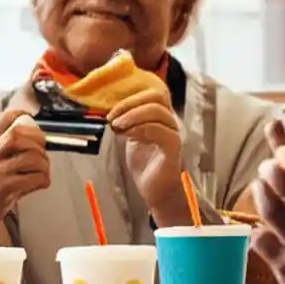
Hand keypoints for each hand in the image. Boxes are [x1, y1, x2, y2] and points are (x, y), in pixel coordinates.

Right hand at [0, 110, 50, 228]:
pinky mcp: (5, 188)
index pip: (0, 122)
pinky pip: (36, 178)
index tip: (27, 116)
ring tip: (42, 171)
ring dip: (44, 165)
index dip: (16, 115)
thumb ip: (9, 148)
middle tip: (41, 152)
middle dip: (37, 142)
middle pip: (18, 135)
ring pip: (32, 157)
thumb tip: (36, 135)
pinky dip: (44, 180)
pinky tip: (40, 183)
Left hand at [106, 83, 187, 223]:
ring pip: (158, 111)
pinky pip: (162, 131)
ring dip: (133, 116)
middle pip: (156, 96)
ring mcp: (173, 133)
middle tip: (112, 118)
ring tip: (117, 127)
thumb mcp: (131, 137)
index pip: (151, 93)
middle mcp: (169, 121)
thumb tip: (112, 111)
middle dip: (130, 103)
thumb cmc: (145, 164)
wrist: (156, 191)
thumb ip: (127, 122)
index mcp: (160, 116)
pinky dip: (141, 129)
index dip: (130, 97)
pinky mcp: (173, 148)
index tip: (110, 111)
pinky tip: (127, 136)